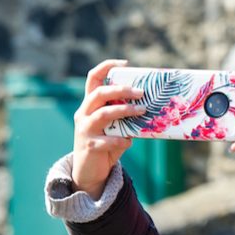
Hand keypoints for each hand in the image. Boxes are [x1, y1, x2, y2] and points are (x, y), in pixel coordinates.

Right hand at [73, 59, 144, 198]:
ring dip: (125, 111)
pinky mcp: (89, 145)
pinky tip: (128, 142)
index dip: (106, 67)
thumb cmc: (106, 143)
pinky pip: (107, 140)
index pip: (92, 78)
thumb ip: (125, 115)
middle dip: (121, 90)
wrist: (89, 170)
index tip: (125, 63)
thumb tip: (151, 105)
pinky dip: (120, 140)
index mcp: (89, 104)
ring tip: (142, 111)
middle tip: (141, 93)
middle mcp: (83, 113)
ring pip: (103, 114)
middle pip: (99, 94)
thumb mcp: (115, 126)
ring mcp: (84, 129)